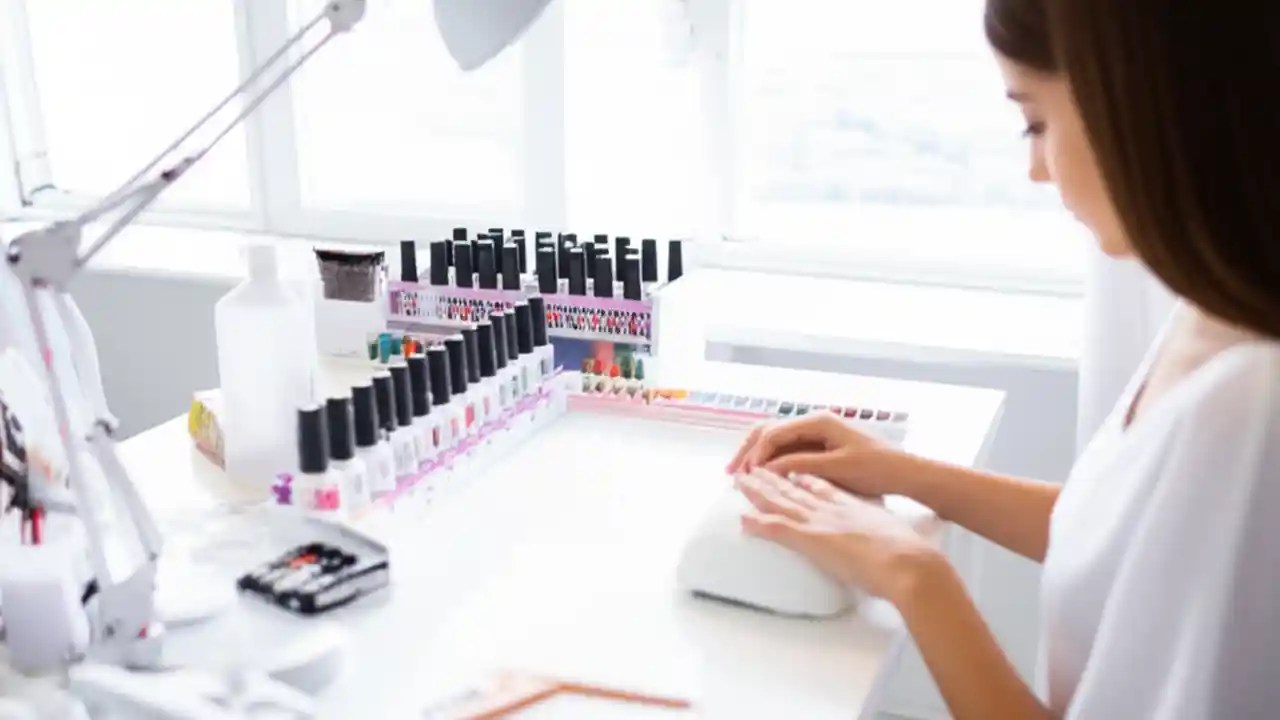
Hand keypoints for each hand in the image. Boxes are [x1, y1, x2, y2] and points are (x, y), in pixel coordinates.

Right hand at [726, 412, 903, 496]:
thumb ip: (800, 464)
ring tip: (741, 475)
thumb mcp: (836, 467)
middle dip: (748, 450)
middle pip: (769, 430)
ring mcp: (817, 432)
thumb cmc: (875, 468)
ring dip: (757, 455)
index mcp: (818, 421)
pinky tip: (764, 476)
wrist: (904, 471)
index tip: (745, 475)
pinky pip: (789, 449)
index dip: (756, 454)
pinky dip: (772, 460)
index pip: (774, 432)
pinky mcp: (820, 445)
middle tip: (732, 473)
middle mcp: (814, 421)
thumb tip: (767, 468)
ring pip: (776, 439)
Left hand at [735, 469, 942, 604]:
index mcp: (851, 504)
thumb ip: (883, 529)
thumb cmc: (909, 554)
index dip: (803, 478)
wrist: (908, 561)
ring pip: (781, 501)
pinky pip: (776, 527)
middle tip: (753, 469)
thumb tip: (884, 535)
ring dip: (757, 492)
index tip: (791, 471)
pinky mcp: (810, 538)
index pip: (821, 486)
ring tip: (740, 482)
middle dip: (772, 478)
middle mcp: (831, 508)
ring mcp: (819, 521)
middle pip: (795, 488)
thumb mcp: (894, 530)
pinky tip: (742, 519)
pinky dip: (758, 523)